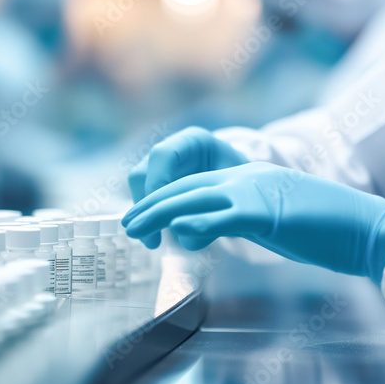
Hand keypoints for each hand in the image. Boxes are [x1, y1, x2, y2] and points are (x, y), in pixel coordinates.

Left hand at [121, 162, 384, 283]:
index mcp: (250, 178)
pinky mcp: (266, 212)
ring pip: (194, 198)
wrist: (365, 227)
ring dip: (160, 214)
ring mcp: (256, 192)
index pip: (196, 185)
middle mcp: (247, 178)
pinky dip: (197, 223)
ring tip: (136, 229)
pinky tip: (178, 234)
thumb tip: (213, 232)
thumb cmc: (327, 229)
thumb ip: (245, 221)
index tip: (145, 219)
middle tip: (128, 225)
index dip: (166, 200)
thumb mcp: (277, 221)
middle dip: (152, 206)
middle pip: (186, 188)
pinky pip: (222, 216)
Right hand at [128, 127, 247, 247]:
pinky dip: (149, 218)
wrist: (245, 181)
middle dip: (146, 206)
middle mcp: (172, 149)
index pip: (164, 155)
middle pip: (143, 171)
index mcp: (193, 141)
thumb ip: (214, 208)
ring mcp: (161, 165)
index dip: (157, 182)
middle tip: (152, 237)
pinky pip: (144, 199)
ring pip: (138, 186)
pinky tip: (156, 240)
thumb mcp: (236, 191)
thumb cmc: (244, 183)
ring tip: (153, 243)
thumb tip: (186, 238)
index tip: (162, 212)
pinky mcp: (157, 183)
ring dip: (143, 214)